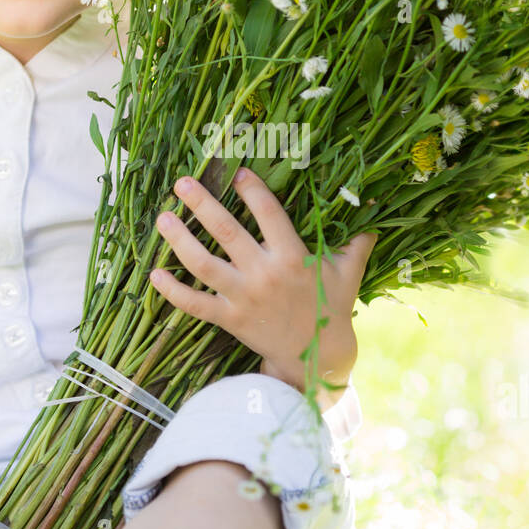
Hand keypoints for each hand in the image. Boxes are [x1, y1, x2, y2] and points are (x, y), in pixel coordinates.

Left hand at [149, 167, 376, 396]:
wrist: (318, 358)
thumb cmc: (333, 306)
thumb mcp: (349, 270)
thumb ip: (358, 237)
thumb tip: (375, 200)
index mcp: (293, 257)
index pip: (269, 213)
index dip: (252, 189)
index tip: (236, 170)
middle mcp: (264, 274)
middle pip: (226, 232)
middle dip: (202, 204)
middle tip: (182, 182)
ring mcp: (243, 297)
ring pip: (203, 264)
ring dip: (179, 239)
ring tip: (162, 217)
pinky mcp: (230, 319)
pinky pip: (195, 304)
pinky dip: (172, 291)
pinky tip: (154, 273)